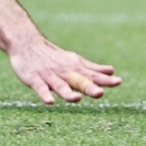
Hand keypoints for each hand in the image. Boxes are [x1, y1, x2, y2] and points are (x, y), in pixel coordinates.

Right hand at [6, 35, 120, 103]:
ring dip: (68, 92)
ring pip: (60, 86)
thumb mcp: (74, 61)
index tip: (118, 82)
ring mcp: (49, 76)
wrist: (27, 43)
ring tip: (77, 98)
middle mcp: (64, 72)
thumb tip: (111, 72)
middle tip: (100, 93)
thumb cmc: (53, 56)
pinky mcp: (35, 79)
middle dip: (89, 87)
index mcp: (75, 68)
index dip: (105, 80)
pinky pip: (41, 88)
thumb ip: (92, 69)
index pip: (93, 75)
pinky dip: (45, 94)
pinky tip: (50, 102)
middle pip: (78, 81)